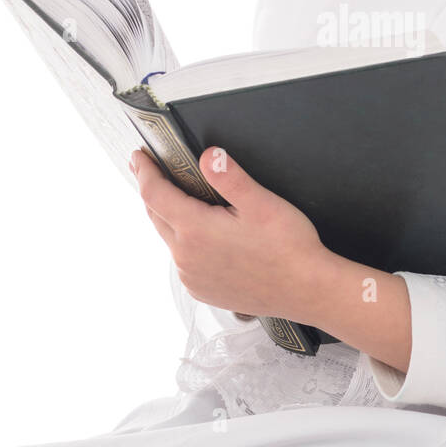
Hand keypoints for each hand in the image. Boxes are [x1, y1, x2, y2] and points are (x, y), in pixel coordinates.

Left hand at [130, 145, 328, 321]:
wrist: (306, 290)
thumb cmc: (288, 247)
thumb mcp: (262, 203)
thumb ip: (230, 178)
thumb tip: (208, 156)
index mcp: (196, 230)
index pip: (154, 194)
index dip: (144, 171)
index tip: (139, 157)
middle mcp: (186, 256)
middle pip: (157, 215)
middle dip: (153, 191)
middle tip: (151, 171)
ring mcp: (192, 277)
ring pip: (170, 239)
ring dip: (170, 218)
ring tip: (180, 201)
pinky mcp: (203, 290)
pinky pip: (183, 260)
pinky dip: (185, 243)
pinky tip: (202, 236)